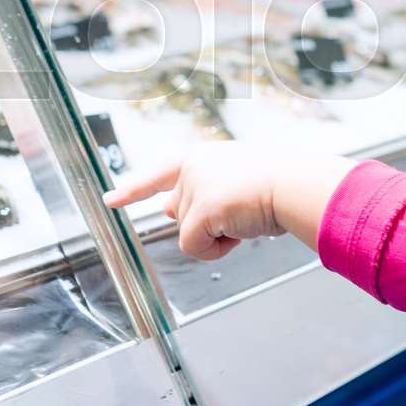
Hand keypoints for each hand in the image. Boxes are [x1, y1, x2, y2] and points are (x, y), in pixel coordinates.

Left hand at [105, 141, 353, 258]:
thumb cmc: (280, 185)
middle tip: (239, 214)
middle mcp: (194, 166)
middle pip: (178, 212)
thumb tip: (166, 209)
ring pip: (187, 232)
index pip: (160, 173)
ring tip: (247, 218)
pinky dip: (215, 249)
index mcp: (204, 157)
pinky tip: (239, 233)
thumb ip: (203, 193)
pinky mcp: (199, 209)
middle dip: (204, 222)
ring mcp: (195, 186)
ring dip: (217, 235)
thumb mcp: (236, 182)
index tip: (110, 201)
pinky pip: (193, 246)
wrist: (295, 185)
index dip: (134, 189)